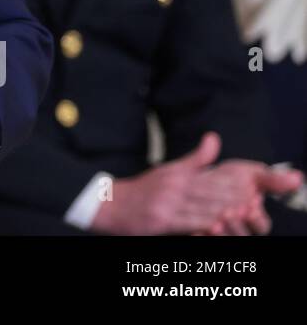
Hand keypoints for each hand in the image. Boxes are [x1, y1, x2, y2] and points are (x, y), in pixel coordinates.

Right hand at [92, 132, 264, 234]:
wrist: (111, 204)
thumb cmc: (143, 190)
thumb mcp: (169, 169)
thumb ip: (195, 158)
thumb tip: (214, 138)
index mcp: (178, 174)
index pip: (212, 177)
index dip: (234, 183)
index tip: (253, 187)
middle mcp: (174, 186)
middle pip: (211, 192)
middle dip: (235, 197)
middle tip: (254, 202)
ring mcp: (167, 204)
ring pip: (203, 208)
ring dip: (225, 211)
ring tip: (243, 214)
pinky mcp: (161, 220)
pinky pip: (188, 223)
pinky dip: (205, 225)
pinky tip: (218, 226)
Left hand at [190, 159, 302, 235]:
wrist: (188, 179)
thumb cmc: (223, 179)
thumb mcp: (245, 173)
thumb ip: (268, 178)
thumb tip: (298, 178)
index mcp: (252, 215)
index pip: (261, 225)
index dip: (257, 219)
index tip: (251, 207)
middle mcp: (238, 226)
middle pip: (244, 235)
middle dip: (239, 226)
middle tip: (230, 212)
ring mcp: (220, 231)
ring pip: (227, 240)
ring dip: (223, 233)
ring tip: (215, 223)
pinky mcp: (200, 232)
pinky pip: (203, 239)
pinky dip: (201, 236)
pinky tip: (197, 231)